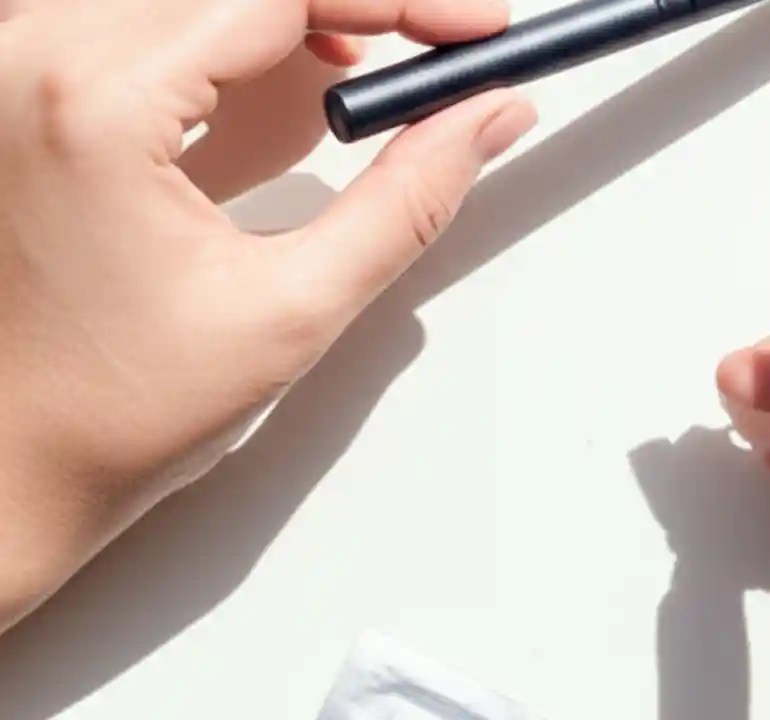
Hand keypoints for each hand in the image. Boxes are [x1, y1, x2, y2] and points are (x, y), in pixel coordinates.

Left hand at [0, 0, 535, 631]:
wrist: (5, 469)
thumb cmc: (104, 411)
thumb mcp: (290, 308)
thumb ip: (405, 202)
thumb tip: (482, 121)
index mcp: (93, 102)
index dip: (402, 1)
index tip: (474, 29)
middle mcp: (31, 59)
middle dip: (358, 15)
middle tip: (438, 60)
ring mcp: (14, 70)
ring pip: (194, 1)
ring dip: (290, 31)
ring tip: (352, 93)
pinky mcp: (21, 91)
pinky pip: (143, 25)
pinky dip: (227, 48)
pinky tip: (273, 103)